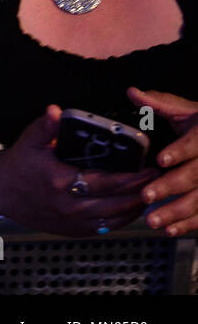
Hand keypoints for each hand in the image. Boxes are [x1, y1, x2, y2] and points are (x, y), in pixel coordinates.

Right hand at [0, 105, 156, 236]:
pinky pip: (104, 228)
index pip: (106, 182)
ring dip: (134, 207)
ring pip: (113, 218)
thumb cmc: (16, 164)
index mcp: (60, 181)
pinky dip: (121, 219)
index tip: (148, 169)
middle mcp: (68, 204)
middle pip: (116, 203)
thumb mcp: (29, 140)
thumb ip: (46, 126)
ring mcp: (70, 220)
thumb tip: (56, 111)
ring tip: (148, 193)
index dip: (132, 178)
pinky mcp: (71, 229)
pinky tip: (129, 208)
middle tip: (156, 180)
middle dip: (140, 192)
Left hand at [129, 87, 197, 235]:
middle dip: (170, 187)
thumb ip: (158, 103)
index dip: (179, 151)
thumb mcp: (185, 111)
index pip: (194, 143)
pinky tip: (172, 230)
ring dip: (178, 212)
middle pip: (195, 175)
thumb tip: (132, 92)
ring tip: (153, 221)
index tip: (161, 159)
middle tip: (146, 196)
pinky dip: (190, 224)